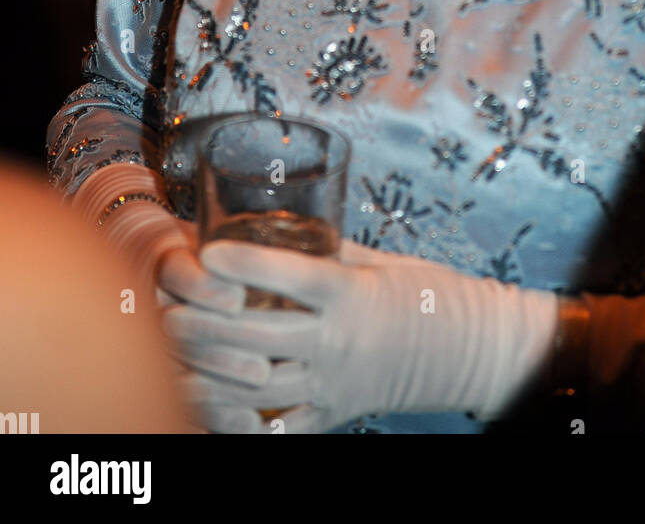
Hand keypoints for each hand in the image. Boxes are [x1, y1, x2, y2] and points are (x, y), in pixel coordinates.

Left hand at [166, 236, 558, 433]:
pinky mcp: (335, 413)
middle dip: (204, 323)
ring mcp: (335, 383)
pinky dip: (238, 418)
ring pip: (257, 384)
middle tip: (167, 307)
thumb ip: (331, 250)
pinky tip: (205, 401)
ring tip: (171, 355)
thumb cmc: (428, 294)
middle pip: (258, 335)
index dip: (247, 264)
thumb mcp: (382, 261)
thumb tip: (280, 227)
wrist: (469, 351)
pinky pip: (279, 425)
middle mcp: (340, 341)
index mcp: (352, 295)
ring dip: (207, 371)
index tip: (209, 251)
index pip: (293, 278)